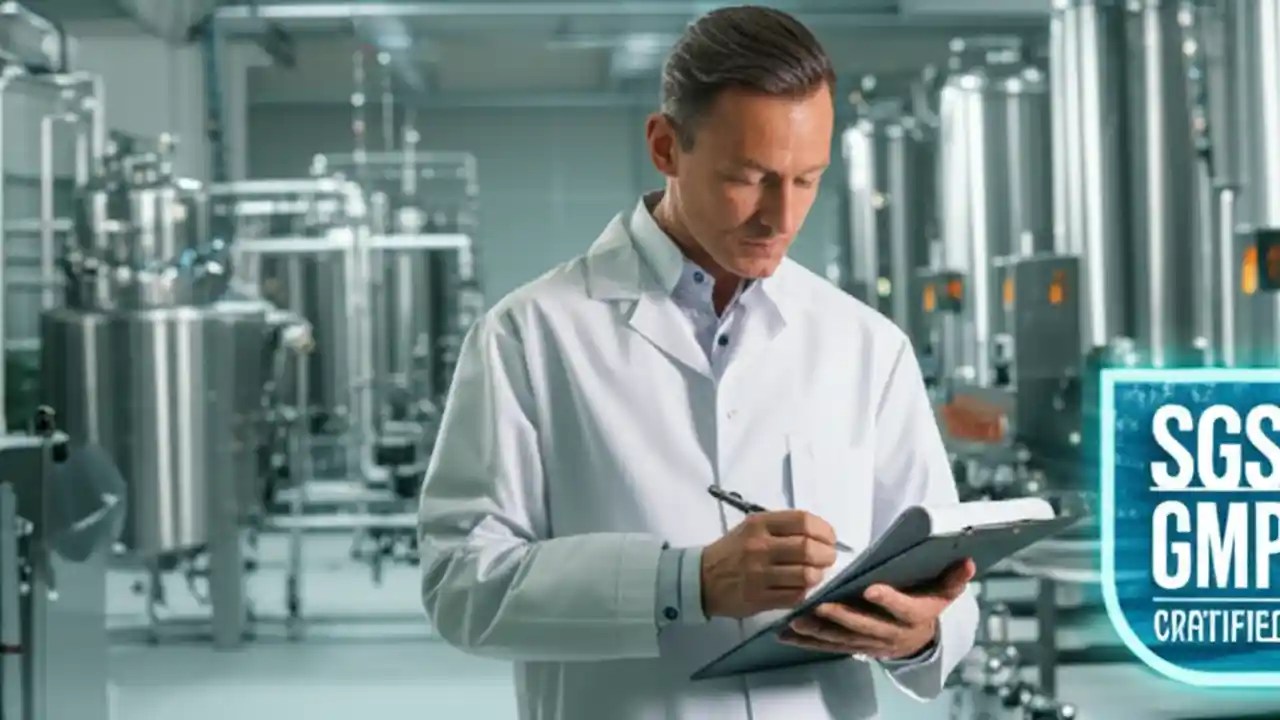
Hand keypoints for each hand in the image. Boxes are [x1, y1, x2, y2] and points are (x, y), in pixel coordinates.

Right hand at [701, 510, 838, 618]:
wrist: (702, 578)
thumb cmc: (733, 551)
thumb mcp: (752, 528)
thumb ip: (783, 528)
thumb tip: (822, 536)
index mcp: (759, 524)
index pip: (803, 521)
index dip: (825, 531)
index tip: (830, 539)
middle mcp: (759, 547)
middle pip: (809, 549)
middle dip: (827, 555)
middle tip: (827, 558)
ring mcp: (758, 575)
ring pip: (806, 575)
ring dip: (817, 576)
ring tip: (813, 574)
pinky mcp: (758, 599)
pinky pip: (795, 596)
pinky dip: (804, 592)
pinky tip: (799, 588)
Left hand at [779, 558, 975, 660]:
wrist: (917, 640)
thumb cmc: (926, 604)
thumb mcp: (944, 590)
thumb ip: (953, 577)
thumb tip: (967, 560)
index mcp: (914, 616)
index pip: (903, 608)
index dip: (889, 600)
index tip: (872, 588)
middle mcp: (891, 633)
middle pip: (866, 627)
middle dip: (842, 617)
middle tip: (821, 606)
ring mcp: (869, 643)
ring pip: (842, 639)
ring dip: (818, 631)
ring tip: (797, 619)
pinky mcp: (851, 646)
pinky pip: (827, 646)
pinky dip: (806, 641)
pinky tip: (786, 633)